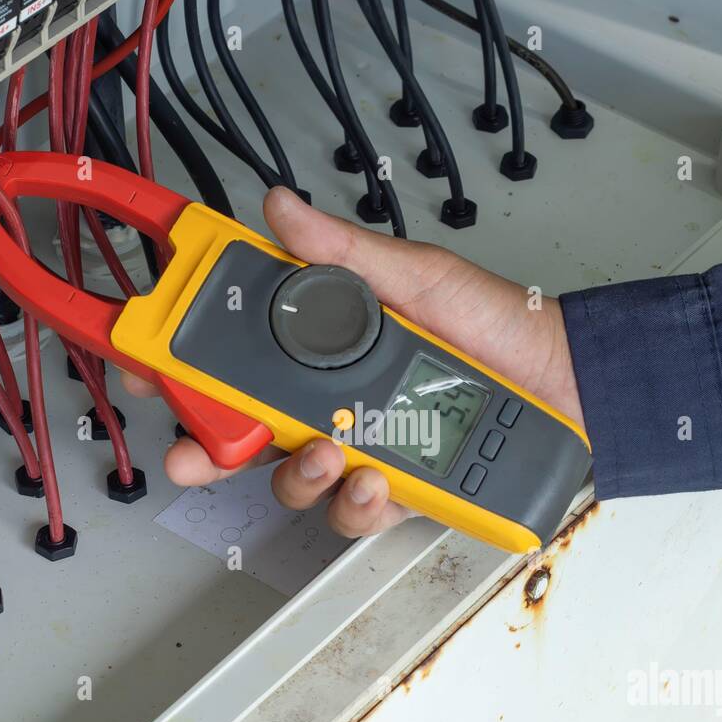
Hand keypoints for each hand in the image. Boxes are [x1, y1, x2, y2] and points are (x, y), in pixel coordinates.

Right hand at [123, 186, 582, 538]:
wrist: (569, 381)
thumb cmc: (496, 322)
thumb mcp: (417, 275)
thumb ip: (344, 254)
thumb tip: (281, 208)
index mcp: (325, 345)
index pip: (237, 358)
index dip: (187, 369)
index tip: (152, 369)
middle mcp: (334, 399)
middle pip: (246, 432)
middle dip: (208, 447)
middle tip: (196, 449)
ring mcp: (363, 448)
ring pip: (294, 479)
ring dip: (295, 473)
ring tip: (329, 452)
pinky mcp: (399, 491)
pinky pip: (355, 513)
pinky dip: (358, 503)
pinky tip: (377, 480)